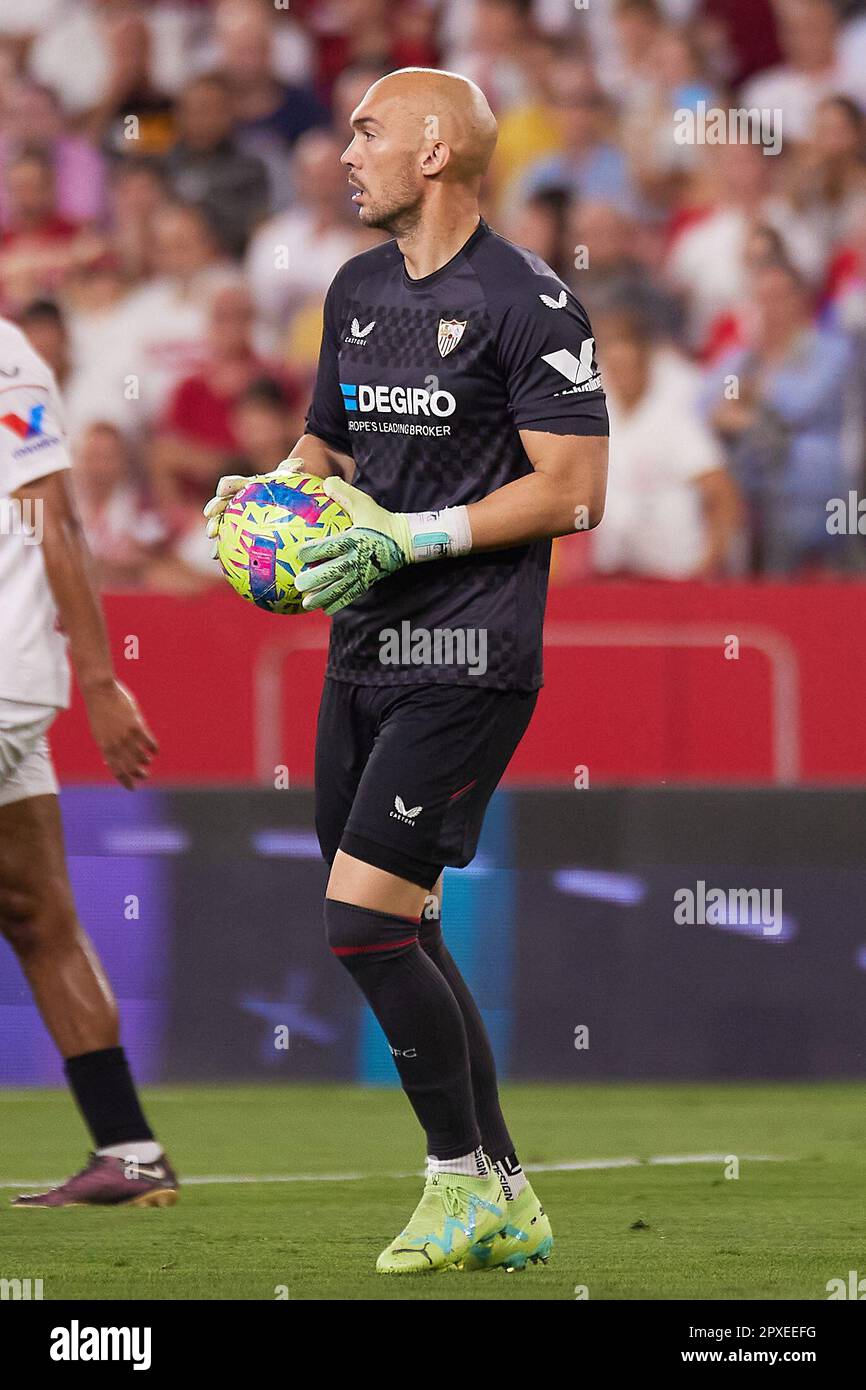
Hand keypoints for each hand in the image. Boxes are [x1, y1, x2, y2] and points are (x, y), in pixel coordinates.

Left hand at [85, 679, 158, 789]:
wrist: (99, 691)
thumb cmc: (98, 710)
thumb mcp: (99, 732)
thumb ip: (106, 746)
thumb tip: (108, 760)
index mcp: (104, 746)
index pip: (116, 770)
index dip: (125, 781)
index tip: (132, 788)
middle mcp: (115, 744)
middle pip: (130, 767)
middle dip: (138, 774)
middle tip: (145, 775)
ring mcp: (126, 735)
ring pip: (140, 756)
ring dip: (145, 761)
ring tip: (147, 761)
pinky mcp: (136, 725)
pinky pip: (148, 742)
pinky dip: (153, 748)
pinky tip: (154, 750)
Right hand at [202, 458, 305, 544]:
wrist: (281, 504)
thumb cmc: (283, 491)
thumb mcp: (287, 481)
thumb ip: (291, 471)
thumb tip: (300, 465)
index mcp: (244, 487)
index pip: (233, 484)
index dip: (227, 486)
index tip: (222, 491)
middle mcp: (235, 501)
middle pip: (221, 503)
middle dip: (214, 507)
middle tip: (209, 514)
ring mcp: (233, 517)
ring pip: (219, 522)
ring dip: (213, 528)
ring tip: (211, 535)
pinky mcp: (235, 533)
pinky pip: (226, 540)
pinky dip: (220, 548)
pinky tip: (217, 558)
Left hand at [294, 477, 411, 614]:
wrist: (406, 540)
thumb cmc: (381, 520)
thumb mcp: (364, 503)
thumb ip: (344, 494)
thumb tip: (325, 483)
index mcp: (354, 539)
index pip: (331, 546)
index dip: (314, 551)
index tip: (300, 554)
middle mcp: (357, 558)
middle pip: (333, 572)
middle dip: (315, 579)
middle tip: (298, 584)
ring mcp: (363, 572)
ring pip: (340, 588)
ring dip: (323, 596)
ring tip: (307, 603)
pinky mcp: (367, 581)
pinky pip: (351, 594)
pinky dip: (338, 603)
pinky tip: (325, 609)